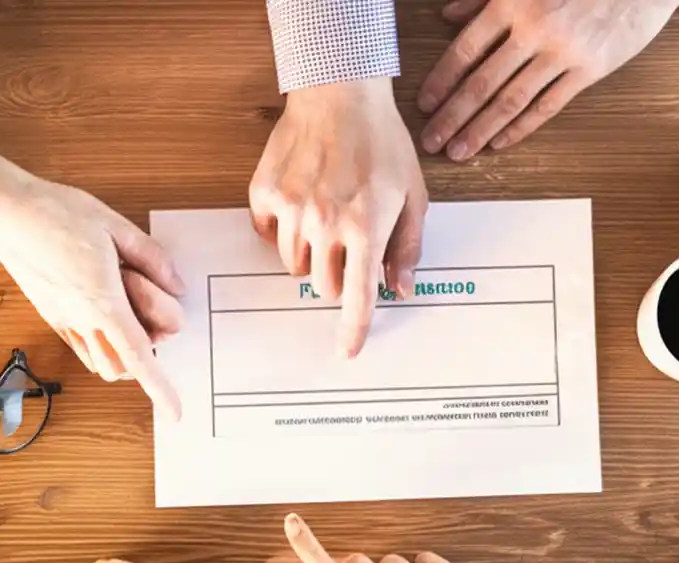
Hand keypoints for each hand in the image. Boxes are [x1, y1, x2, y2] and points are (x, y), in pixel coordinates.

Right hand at [0, 178, 185, 415]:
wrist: (6, 213)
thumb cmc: (57, 215)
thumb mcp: (116, 227)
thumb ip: (152, 259)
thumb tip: (177, 286)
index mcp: (102, 301)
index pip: (139, 356)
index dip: (160, 388)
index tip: (175, 413)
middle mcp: (81, 320)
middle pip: (122, 367)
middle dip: (145, 352)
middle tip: (149, 302)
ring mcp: (63, 321)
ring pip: (100, 363)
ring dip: (122, 349)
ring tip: (127, 298)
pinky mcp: (51, 316)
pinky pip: (83, 347)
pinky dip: (102, 341)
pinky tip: (107, 306)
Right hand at [250, 78, 427, 356]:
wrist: (340, 93)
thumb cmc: (382, 143)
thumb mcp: (413, 195)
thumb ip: (408, 247)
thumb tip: (400, 289)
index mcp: (367, 228)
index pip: (357, 298)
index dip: (352, 331)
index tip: (347, 352)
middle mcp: (326, 224)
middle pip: (322, 285)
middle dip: (336, 275)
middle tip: (346, 244)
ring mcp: (291, 210)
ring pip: (294, 263)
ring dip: (310, 253)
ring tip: (324, 214)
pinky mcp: (265, 194)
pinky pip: (268, 232)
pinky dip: (282, 227)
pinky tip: (300, 198)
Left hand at [419, 0, 678, 159]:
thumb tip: (449, 16)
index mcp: (511, 2)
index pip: (465, 50)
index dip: (441, 81)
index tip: (424, 105)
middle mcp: (533, 29)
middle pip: (482, 82)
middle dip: (452, 116)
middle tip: (431, 141)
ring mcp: (562, 52)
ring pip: (511, 100)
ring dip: (480, 130)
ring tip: (459, 151)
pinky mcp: (589, 69)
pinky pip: (548, 106)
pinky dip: (521, 128)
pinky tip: (500, 143)